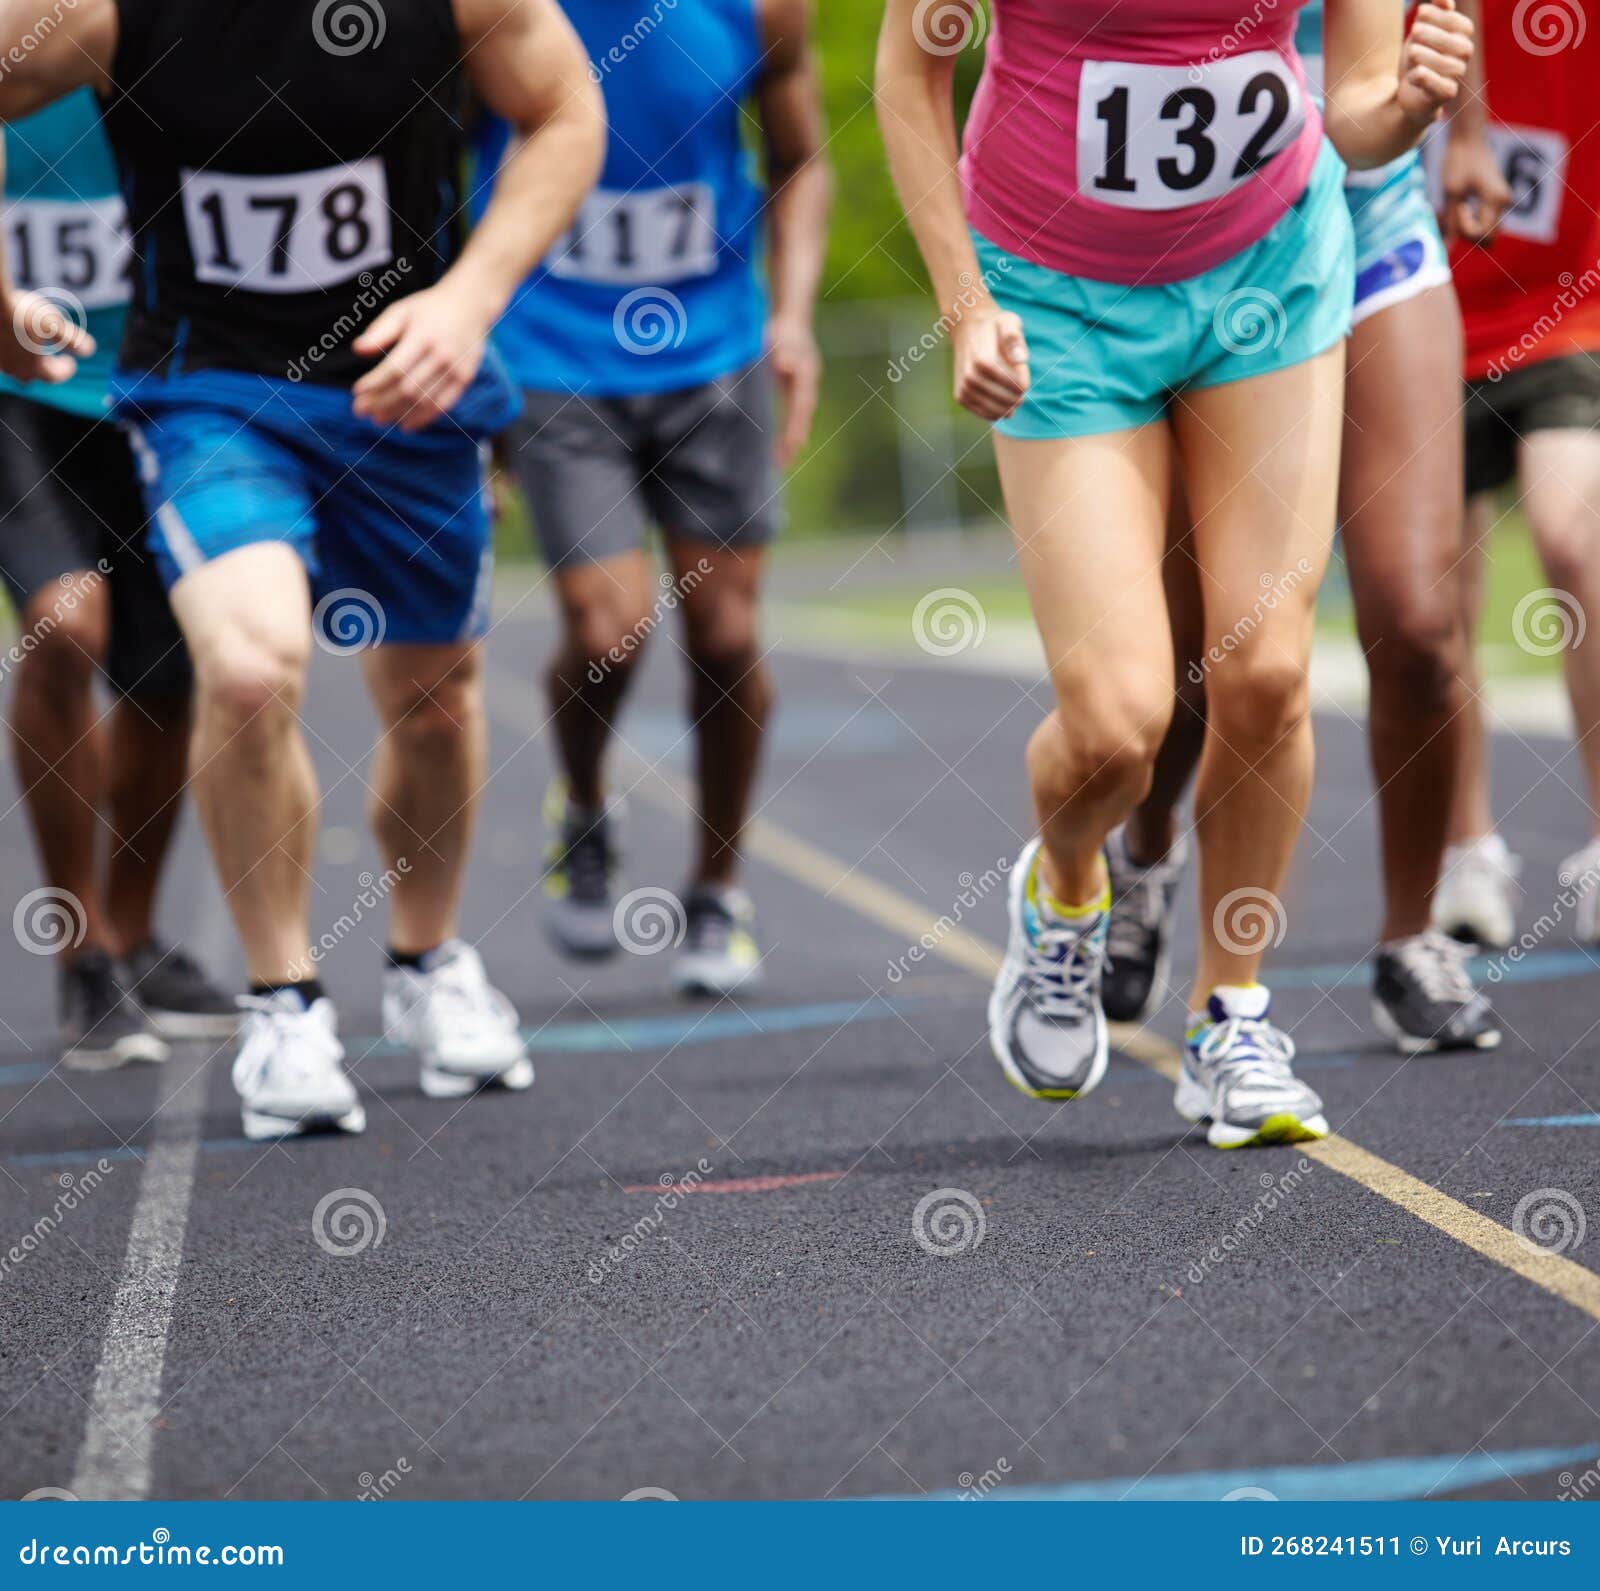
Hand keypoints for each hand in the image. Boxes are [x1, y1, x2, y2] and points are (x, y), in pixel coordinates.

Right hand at [0, 285, 94, 384]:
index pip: (55, 376)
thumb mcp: (53, 323)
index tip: (70, 361)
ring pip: (16, 366)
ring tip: (33, 347)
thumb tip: (89, 350)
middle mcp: (14, 369)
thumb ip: (72, 339)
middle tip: (53, 358)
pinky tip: (14, 337)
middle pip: (34, 375)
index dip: (65, 369)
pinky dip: (12, 349)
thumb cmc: (21, 311)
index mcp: (33, 368)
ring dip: (27, 360)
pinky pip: (3, 354)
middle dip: (45, 368)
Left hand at [351, 282, 491, 432]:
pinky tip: (406, 425)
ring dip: (398, 413)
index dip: (374, 383)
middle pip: (407, 388)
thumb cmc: (428, 308)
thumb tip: (357, 350)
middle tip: (360, 410)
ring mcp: (455, 370)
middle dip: (381, 402)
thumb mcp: (401, 311)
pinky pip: (443, 405)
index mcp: (423, 336)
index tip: (356, 392)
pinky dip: (424, 418)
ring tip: (378, 419)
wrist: (469, 305)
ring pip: (424, 401)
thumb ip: (380, 331)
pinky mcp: (465, 379)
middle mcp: (442, 355)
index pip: (395, 368)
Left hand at [767, 315, 820, 468]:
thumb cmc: (782, 327)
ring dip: (793, 436)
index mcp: (804, 375)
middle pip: (802, 416)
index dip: (795, 427)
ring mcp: (804, 384)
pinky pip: (795, 410)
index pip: (800, 407)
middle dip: (794, 439)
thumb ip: (782, 351)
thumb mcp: (780, 337)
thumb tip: (784, 364)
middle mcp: (807, 383)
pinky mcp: (796, 384)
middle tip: (784, 462)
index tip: (790, 447)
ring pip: (800, 415)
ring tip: (784, 458)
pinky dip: (790, 425)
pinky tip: (783, 439)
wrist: (790, 314)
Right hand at [952, 301, 1028, 421]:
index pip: (1015, 384)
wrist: (967, 328)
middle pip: (1006, 399)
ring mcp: (964, 388)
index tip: (1022, 369)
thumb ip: (1015, 338)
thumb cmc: (994, 326)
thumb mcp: (1008, 322)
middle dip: (1018, 395)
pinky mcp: (960, 396)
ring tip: (1014, 396)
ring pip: (995, 410)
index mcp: (983, 360)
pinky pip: (983, 413)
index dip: (1024, 381)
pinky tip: (1004, 405)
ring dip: (1009, 406)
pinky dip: (996, 412)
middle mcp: (970, 376)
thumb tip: (1021, 359)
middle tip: (1020, 385)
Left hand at [1397, 2, 1474, 128]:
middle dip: (1434, 35)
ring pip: (1448, 65)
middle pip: (1457, 44)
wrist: (1409, 90)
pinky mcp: (1445, 95)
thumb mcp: (1420, 32)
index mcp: (1462, 36)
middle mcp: (1463, 55)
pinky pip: (1443, 88)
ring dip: (1428, 56)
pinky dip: (1429, 79)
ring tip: (1411, 52)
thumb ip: (1431, 13)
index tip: (1419, 12)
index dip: (1440, 16)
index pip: (1458, 23)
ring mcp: (1456, 76)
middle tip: (1414, 30)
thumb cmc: (1417, 57)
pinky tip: (1416, 72)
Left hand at [1441, 127, 1511, 243]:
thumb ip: (1449, 222)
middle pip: (1488, 239)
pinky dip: (1467, 222)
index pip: (1482, 234)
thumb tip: (1445, 249)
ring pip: (1484, 232)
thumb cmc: (1459, 160)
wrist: (1468, 138)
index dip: (1465, 229)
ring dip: (1465, 230)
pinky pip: (1482, 222)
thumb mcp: (1450, 193)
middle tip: (1452, 215)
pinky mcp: (1494, 201)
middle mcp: (1503, 202)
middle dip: (1467, 235)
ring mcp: (1500, 202)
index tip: (1458, 208)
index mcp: (1496, 199)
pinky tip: (1454, 209)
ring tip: (1449, 212)